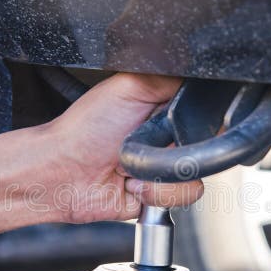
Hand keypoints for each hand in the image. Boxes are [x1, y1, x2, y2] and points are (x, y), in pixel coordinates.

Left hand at [46, 73, 203, 222]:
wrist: (63, 172)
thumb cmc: (85, 128)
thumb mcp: (130, 87)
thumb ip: (170, 77)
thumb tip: (203, 74)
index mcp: (165, 109)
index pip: (206, 112)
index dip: (200, 118)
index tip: (174, 122)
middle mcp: (169, 139)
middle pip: (207, 145)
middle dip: (178, 148)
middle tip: (145, 143)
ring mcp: (165, 169)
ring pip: (196, 174)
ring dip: (162, 174)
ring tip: (133, 169)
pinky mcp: (161, 195)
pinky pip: (183, 196)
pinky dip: (157, 192)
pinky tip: (133, 185)